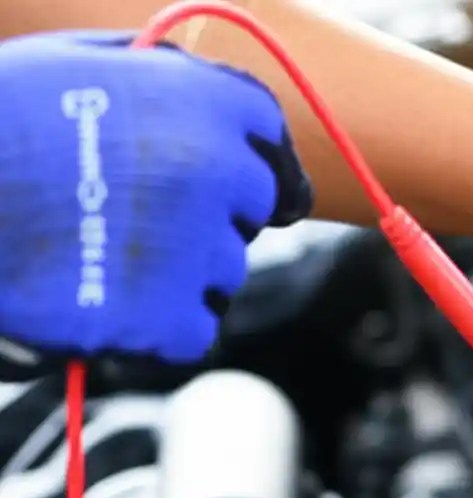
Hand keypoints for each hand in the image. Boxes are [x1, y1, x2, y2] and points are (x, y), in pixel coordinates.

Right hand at [0, 32, 310, 373]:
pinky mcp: (168, 320)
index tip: (248, 187)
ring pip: (222, 273)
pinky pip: (193, 331)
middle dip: (209, 216)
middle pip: (249, 210)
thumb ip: (159, 74)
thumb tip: (202, 80)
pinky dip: (157, 330)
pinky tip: (107, 305)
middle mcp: (219, 173)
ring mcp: (198, 249)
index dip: (254, 162)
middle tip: (135, 218)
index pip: (269, 140)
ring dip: (178, 273)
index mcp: (205, 103)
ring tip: (97, 255)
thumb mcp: (76, 64)